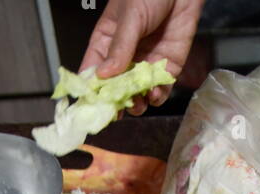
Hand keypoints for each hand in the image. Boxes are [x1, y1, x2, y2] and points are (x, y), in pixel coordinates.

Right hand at [80, 0, 204, 112]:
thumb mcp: (131, 16)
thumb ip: (120, 46)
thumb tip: (104, 76)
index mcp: (107, 41)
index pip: (93, 69)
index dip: (91, 89)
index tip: (91, 105)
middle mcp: (125, 57)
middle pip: (115, 88)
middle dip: (115, 102)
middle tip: (117, 111)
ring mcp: (147, 64)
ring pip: (137, 94)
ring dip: (137, 103)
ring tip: (137, 103)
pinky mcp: (168, 67)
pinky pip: (160, 90)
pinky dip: (157, 97)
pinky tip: (154, 94)